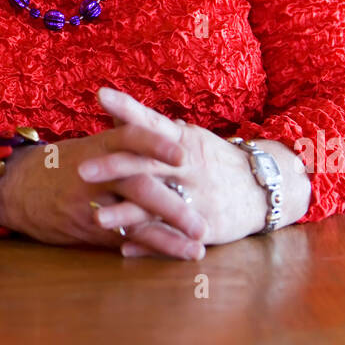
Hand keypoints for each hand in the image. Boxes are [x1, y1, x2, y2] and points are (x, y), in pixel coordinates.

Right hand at [0, 121, 209, 259]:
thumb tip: (170, 136)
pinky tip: (178, 253)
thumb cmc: (60, 163)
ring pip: (133, 219)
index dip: (155, 144)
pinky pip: (124, 239)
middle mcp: (95, 174)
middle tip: (203, 218)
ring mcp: (89, 204)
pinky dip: (152, 247)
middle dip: (172, 204)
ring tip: (200, 244)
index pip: (129, 138)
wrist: (14, 188)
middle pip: (137, 186)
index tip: (182, 152)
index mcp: (98, 145)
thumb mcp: (89, 144)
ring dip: (169, 234)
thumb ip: (124, 143)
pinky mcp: (86, 229)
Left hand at [78, 87, 260, 255]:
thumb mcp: (187, 138)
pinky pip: (172, 235)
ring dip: (126, 212)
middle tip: (81, 170)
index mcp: (182, 139)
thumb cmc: (214, 159)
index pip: (151, 120)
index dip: (126, 107)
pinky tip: (124, 248)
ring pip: (156, 204)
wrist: (264, 187)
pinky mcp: (204, 224)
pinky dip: (148, 243)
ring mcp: (196, 195)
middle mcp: (187, 165)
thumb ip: (151, 127)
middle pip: (148, 163)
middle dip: (114, 166)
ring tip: (97, 218)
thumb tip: (114, 111)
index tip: (100, 95)